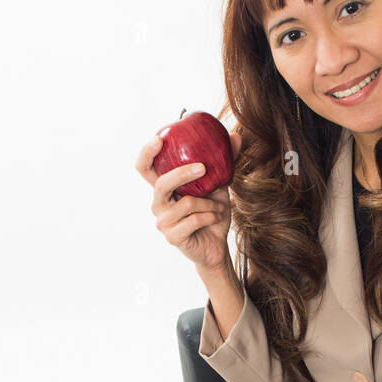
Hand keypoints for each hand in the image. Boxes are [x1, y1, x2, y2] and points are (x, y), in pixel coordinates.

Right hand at [135, 130, 243, 271]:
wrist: (217, 245)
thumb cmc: (212, 213)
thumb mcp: (219, 185)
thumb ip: (224, 162)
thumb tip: (236, 136)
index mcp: (164, 189)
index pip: (145, 168)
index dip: (147, 153)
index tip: (159, 138)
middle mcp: (158, 204)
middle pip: (161, 184)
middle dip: (182, 173)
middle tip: (203, 168)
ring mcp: (163, 222)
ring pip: (186, 203)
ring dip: (209, 204)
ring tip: (218, 208)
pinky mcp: (172, 237)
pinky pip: (194, 220)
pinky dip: (210, 216)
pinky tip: (215, 218)